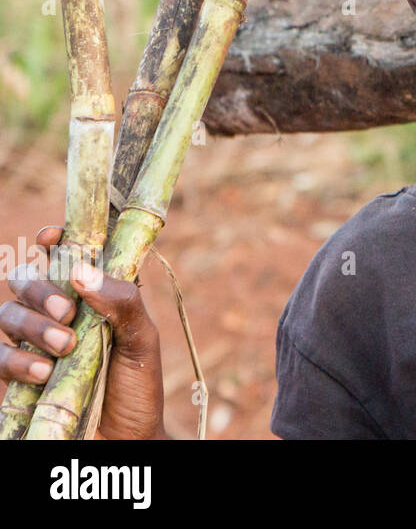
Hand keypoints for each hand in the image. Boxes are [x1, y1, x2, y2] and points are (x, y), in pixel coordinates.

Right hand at [1, 225, 166, 438]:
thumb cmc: (138, 385)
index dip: (55, 241)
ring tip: (64, 347)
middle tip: (68, 314)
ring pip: (7, 314)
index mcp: (91, 295)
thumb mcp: (142, 340)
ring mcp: (35, 344)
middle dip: (41, 290)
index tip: (52, 237)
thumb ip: (121, 303)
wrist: (127, 438)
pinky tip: (44, 372)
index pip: (64, 256)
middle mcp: (59, 314)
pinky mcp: (18, 376)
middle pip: (26, 280)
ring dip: (32, 326)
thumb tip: (81, 272)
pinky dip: (17, 360)